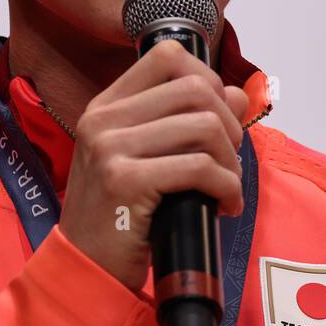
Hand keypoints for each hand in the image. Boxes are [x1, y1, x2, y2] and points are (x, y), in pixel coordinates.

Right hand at [57, 39, 248, 292]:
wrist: (87, 270)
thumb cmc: (121, 216)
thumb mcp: (148, 159)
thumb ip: (187, 121)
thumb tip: (238, 93)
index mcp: (106, 106)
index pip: (167, 56)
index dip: (207, 79)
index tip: (218, 117)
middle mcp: (103, 119)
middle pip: (195, 89)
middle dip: (229, 125)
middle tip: (229, 160)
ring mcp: (110, 148)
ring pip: (204, 127)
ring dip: (232, 161)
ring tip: (226, 188)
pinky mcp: (125, 181)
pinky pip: (200, 168)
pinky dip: (227, 187)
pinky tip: (224, 205)